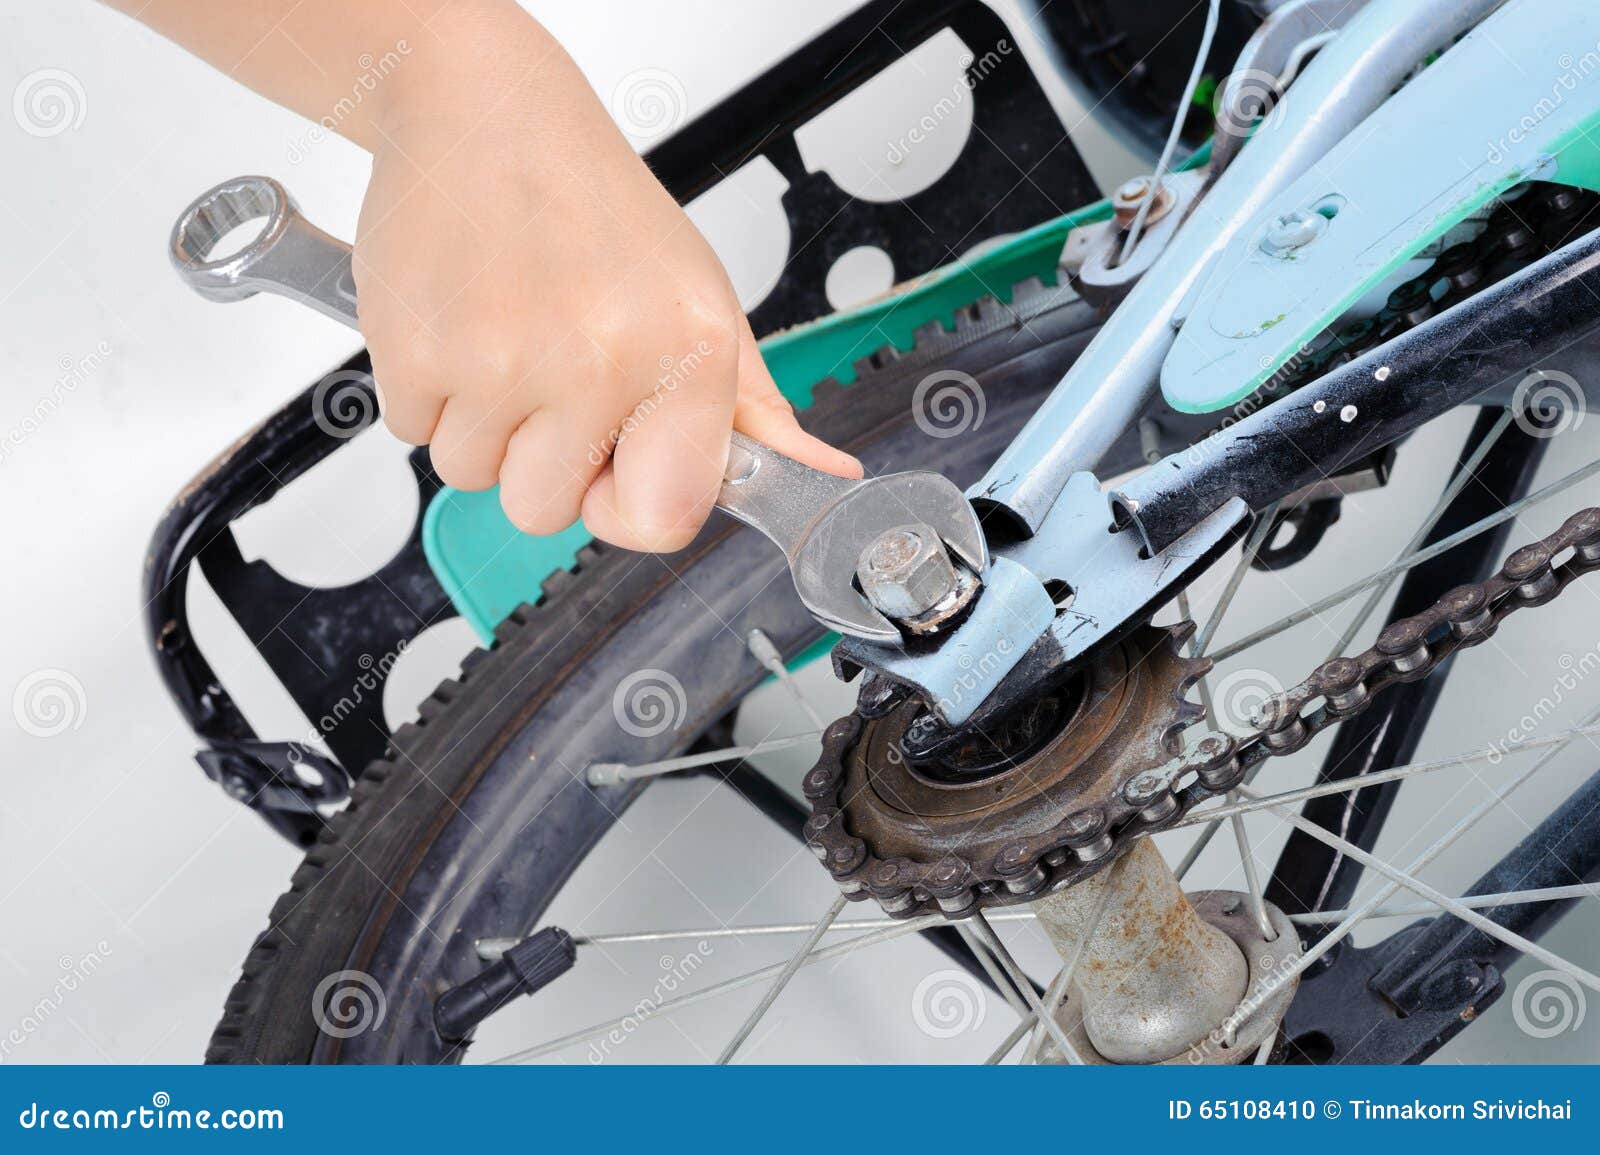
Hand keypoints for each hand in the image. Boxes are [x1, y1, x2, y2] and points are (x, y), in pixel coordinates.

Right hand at [353, 17, 858, 550]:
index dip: (627, 505)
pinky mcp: (411, 350)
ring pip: (473, 477)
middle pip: (547, 511)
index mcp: (689, 352)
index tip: (613, 461)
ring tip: (504, 334)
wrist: (488, 113)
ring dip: (482, 424)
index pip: (664, 520)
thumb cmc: (596, 210)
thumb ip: (756, 408)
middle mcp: (599, 359)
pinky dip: (427, 391)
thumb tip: (827, 473)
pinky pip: (413, 433)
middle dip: (540, 458)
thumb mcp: (703, 300)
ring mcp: (499, 360)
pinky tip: (459, 321)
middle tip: (547, 369)